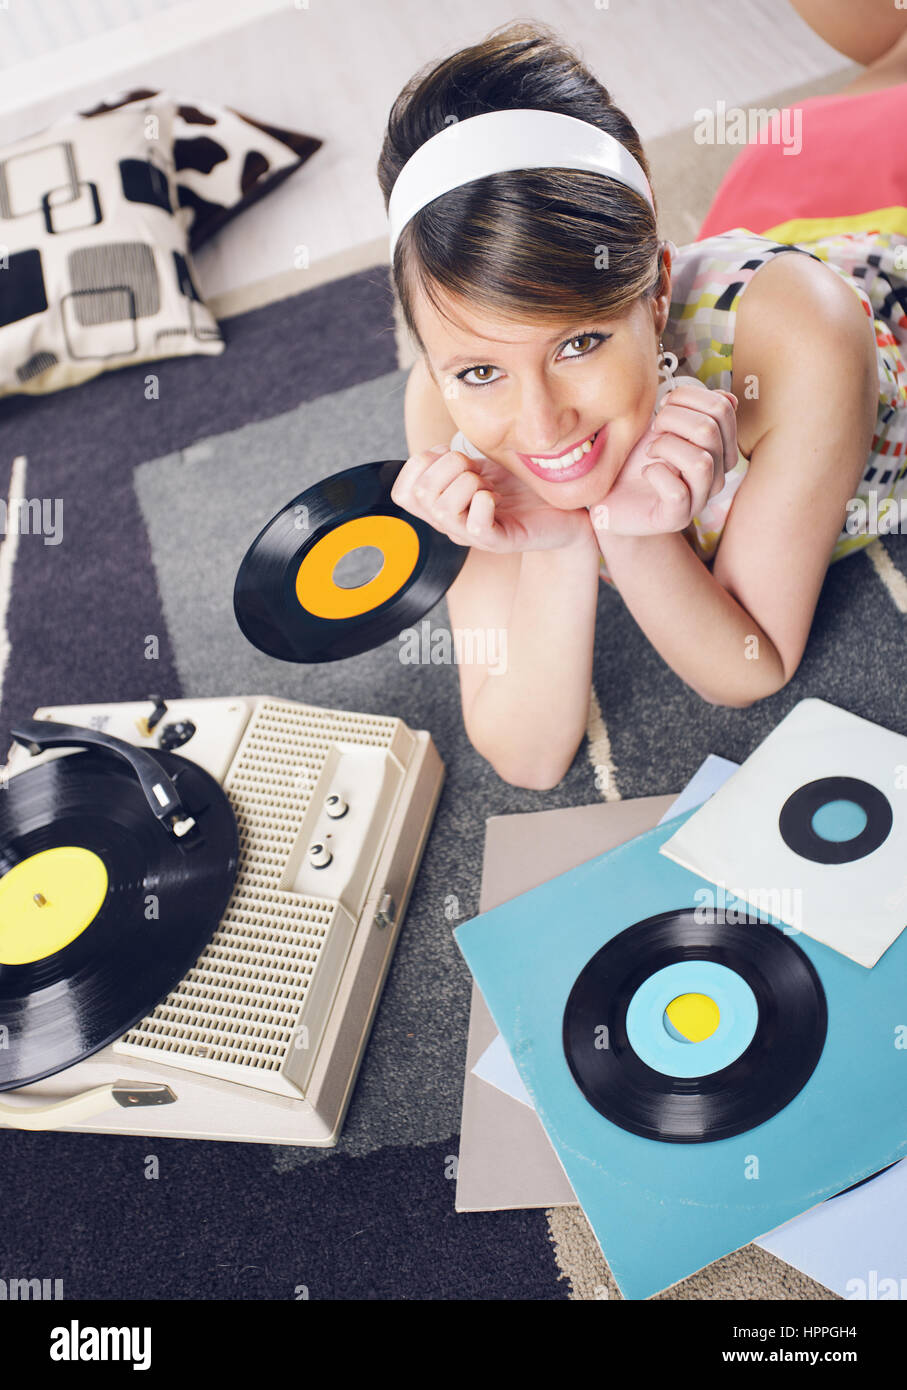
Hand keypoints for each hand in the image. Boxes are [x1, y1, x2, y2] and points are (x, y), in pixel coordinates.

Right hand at [390, 445, 593, 552]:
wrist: (562, 509)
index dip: (420, 464)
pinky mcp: (498, 543)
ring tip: (489, 485)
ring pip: (443, 508)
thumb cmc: (521, 486)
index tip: (451, 455)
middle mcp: (450, 523)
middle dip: (449, 466)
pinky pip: (476, 526)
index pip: (403, 491)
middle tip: (477, 470)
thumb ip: (455, 460)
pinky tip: (496, 497)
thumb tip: (435, 452)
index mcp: (441, 504)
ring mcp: (472, 536)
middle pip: (421, 493)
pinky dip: (484, 502)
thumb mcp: (483, 464)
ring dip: (468, 483)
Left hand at [588, 386, 737, 538]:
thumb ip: (693, 411)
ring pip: (701, 462)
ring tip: (650, 450)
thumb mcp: (663, 428)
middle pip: (710, 430)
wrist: (611, 497)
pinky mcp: (677, 518)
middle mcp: (717, 475)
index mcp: (720, 449)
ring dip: (667, 446)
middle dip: (673, 418)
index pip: (723, 408)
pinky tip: (647, 471)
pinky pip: (677, 492)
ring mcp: (699, 499)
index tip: (663, 405)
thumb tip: (728, 398)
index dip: (689, 396)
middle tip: (653, 428)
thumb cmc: (636, 459)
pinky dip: (656, 473)